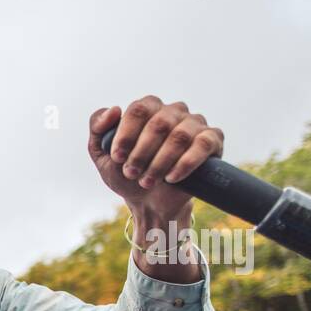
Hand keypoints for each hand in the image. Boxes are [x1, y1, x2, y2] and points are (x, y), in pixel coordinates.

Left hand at [88, 96, 223, 220]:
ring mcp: (195, 124)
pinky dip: (185, 164)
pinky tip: (171, 178)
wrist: (149, 202)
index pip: (138, 110)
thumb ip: (98, 129)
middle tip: (131, 173)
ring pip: (179, 136)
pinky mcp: (212, 140)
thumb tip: (114, 109)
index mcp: (149, 108)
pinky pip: (202, 145)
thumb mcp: (102, 155)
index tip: (117, 158)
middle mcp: (173, 111)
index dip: (126, 135)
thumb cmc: (126, 175)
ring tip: (147, 181)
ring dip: (159, 162)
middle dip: (141, 153)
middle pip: (158, 123)